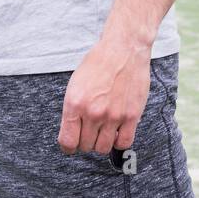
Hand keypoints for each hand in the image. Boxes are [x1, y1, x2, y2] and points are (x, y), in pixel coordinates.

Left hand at [58, 35, 151, 156]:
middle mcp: (93, 112)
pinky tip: (116, 132)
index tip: (71, 145)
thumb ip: (73, 109)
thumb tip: (72, 131)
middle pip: (85, 146)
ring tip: (102, 132)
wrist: (123, 50)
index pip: (67, 141)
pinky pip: (124, 143)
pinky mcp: (131, 116)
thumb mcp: (75, 84)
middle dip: (85, 142)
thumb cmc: (98, 63)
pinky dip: (118, 142)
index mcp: (75, 103)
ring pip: (103, 148)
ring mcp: (113, 115)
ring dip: (101, 143)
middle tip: (89, 132)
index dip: (68, 147)